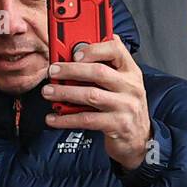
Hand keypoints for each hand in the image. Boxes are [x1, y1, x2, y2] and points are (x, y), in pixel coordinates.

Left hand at [42, 36, 151, 170]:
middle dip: (71, 70)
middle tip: (53, 71)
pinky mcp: (117, 125)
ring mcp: (125, 106)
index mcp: (131, 71)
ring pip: (90, 95)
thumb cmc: (125, 107)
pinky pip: (87, 120)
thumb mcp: (123, 83)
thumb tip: (82, 47)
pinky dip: (66, 119)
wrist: (138, 138)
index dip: (93, 49)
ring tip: (48, 92)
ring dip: (65, 93)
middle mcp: (131, 86)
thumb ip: (107, 66)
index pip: (116, 50)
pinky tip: (53, 118)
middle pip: (98, 72)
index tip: (74, 53)